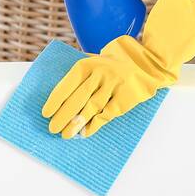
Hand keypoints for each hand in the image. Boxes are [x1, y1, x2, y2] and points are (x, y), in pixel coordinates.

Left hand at [42, 35, 171, 137]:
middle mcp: (101, 73)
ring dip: (77, 122)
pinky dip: (95, 124)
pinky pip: (108, 113)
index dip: (56, 99)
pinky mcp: (126, 96)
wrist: (148, 62)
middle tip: (52, 128)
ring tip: (66, 134)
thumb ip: (81, 75)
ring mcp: (115, 85)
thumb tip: (59, 97)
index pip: (68, 83)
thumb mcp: (96, 61)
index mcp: (89, 64)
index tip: (46, 113)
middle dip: (63, 114)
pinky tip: (85, 132)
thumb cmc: (115, 64)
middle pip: (79, 97)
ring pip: (92, 106)